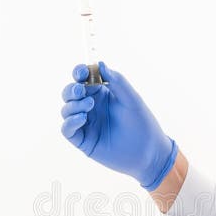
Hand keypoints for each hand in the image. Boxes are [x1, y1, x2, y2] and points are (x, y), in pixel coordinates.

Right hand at [60, 62, 178, 190]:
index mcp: (102, 94)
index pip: (83, 79)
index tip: (82, 71)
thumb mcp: (132, 99)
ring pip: (66, 109)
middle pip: (70, 93)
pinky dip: (70, 122)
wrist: (148, 152)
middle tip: (81, 91)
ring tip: (89, 106)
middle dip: (72, 89)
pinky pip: (67, 129)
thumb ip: (117, 81)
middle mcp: (91, 107)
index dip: (79, 72)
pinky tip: (82, 118)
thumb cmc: (143, 124)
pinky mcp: (83, 141)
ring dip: (73, 105)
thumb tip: (100, 63)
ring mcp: (86, 124)